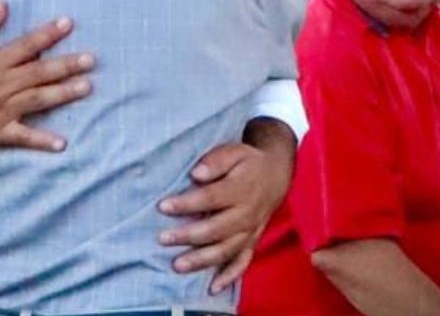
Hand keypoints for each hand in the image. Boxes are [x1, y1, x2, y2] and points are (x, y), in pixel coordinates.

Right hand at [0, 1, 92, 150]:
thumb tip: (3, 5)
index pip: (26, 44)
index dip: (48, 34)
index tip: (68, 24)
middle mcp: (1, 84)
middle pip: (39, 72)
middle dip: (67, 65)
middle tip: (91, 60)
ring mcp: (0, 110)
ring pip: (38, 99)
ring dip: (63, 93)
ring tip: (87, 87)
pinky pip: (23, 137)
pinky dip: (42, 140)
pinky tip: (61, 143)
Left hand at [157, 128, 294, 292]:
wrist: (277, 174)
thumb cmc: (248, 162)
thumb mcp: (234, 151)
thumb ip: (216, 160)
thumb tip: (196, 173)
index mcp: (241, 189)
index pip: (211, 198)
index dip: (187, 203)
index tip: (163, 206)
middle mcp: (247, 214)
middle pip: (216, 229)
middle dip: (188, 236)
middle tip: (163, 238)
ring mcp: (251, 231)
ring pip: (226, 250)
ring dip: (202, 260)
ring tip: (177, 265)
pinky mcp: (252, 242)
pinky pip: (242, 262)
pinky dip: (229, 277)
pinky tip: (213, 288)